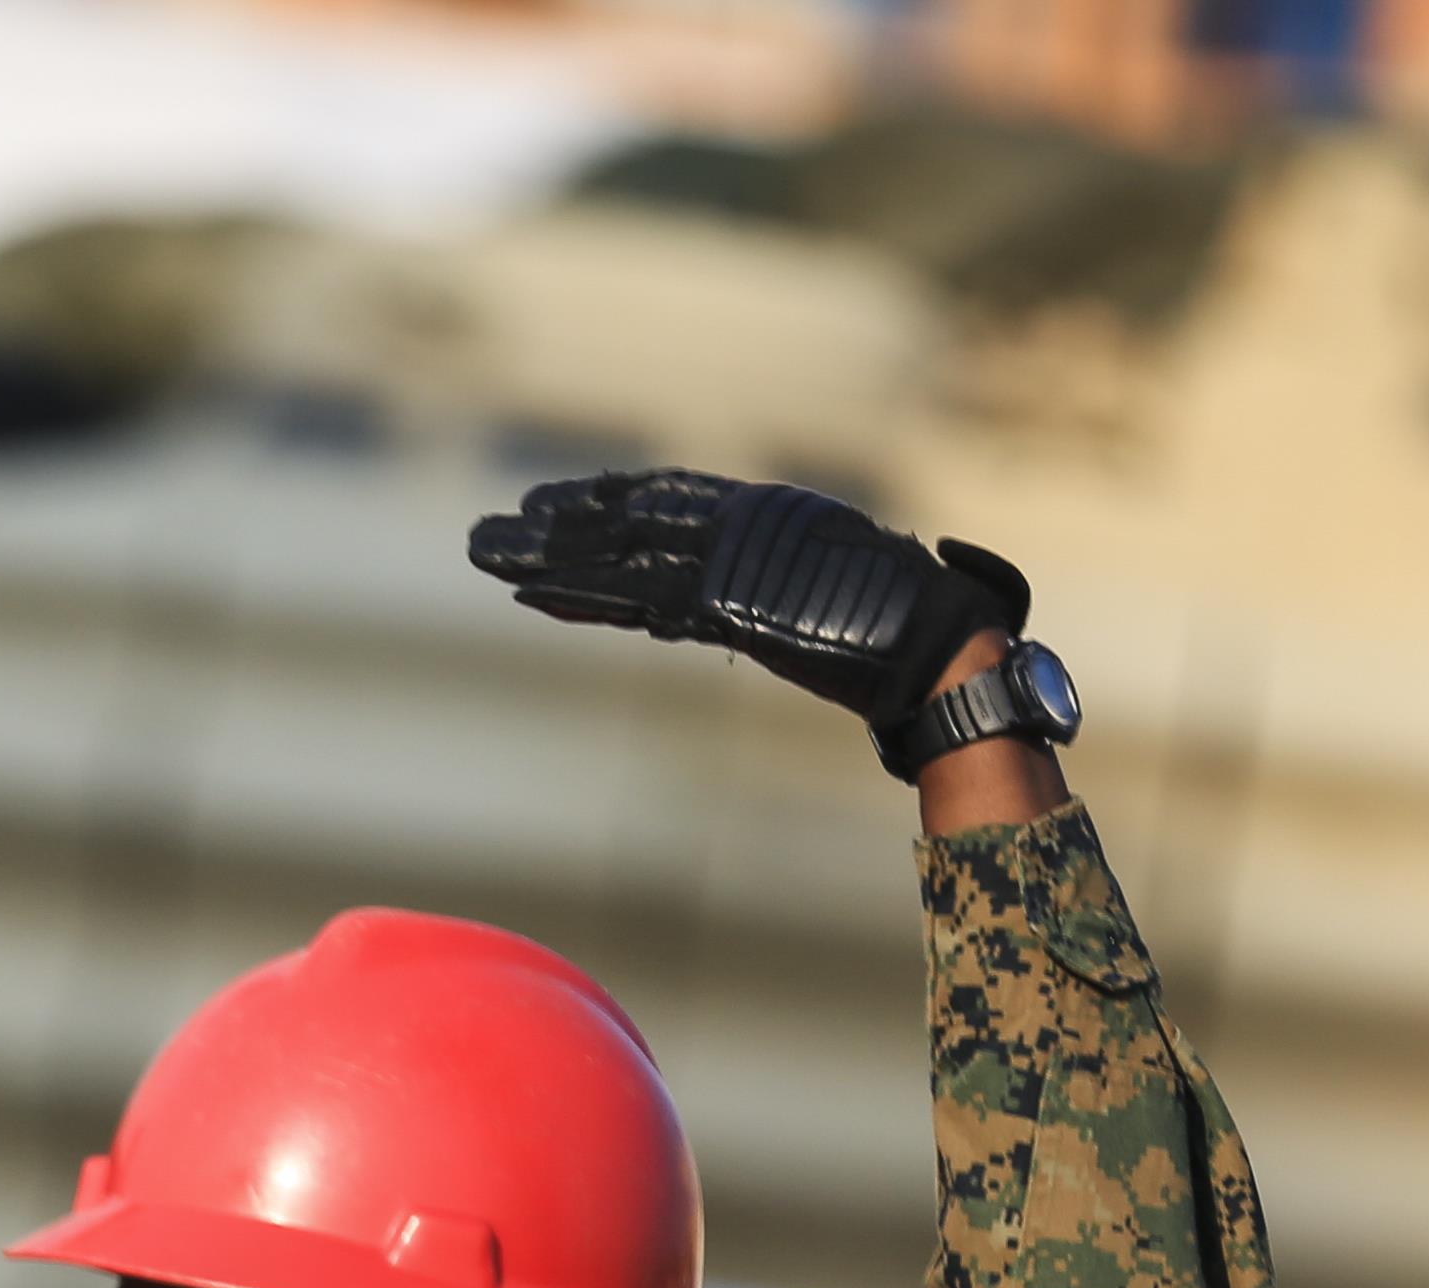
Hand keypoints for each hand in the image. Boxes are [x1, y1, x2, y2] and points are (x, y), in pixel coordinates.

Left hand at [467, 469, 1028, 778]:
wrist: (942, 645)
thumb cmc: (911, 622)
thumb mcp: (831, 588)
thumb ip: (778, 586)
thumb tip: (742, 603)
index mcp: (767, 512)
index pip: (664, 500)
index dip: (600, 501)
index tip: (545, 508)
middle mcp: (744, 525)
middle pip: (626, 524)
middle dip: (552, 528)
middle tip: (485, 534)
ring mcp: (738, 564)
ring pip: (621, 556)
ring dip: (545, 557)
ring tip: (485, 553)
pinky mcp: (734, 607)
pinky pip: (643, 603)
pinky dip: (586, 598)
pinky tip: (532, 596)